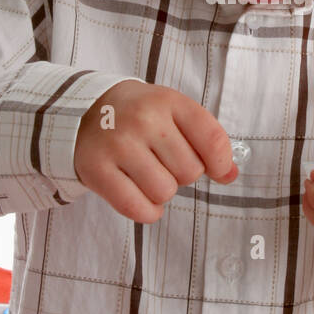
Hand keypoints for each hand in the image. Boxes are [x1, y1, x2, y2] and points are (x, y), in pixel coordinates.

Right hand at [74, 80, 237, 222]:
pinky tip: (141, 197)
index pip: (212, 139)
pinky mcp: (97, 170)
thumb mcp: (171, 112)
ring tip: (147, 175)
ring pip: (164, 191)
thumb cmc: (137, 115)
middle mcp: (144, 119)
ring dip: (161, 192)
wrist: (83, 111)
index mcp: (168, 101)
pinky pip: (137, 208)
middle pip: (190, 171)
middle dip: (182, 174)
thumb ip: (204, 139)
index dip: (221, 164)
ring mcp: (119, 144)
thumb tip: (230, 174)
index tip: (218, 171)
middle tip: (163, 162)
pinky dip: (146, 211)